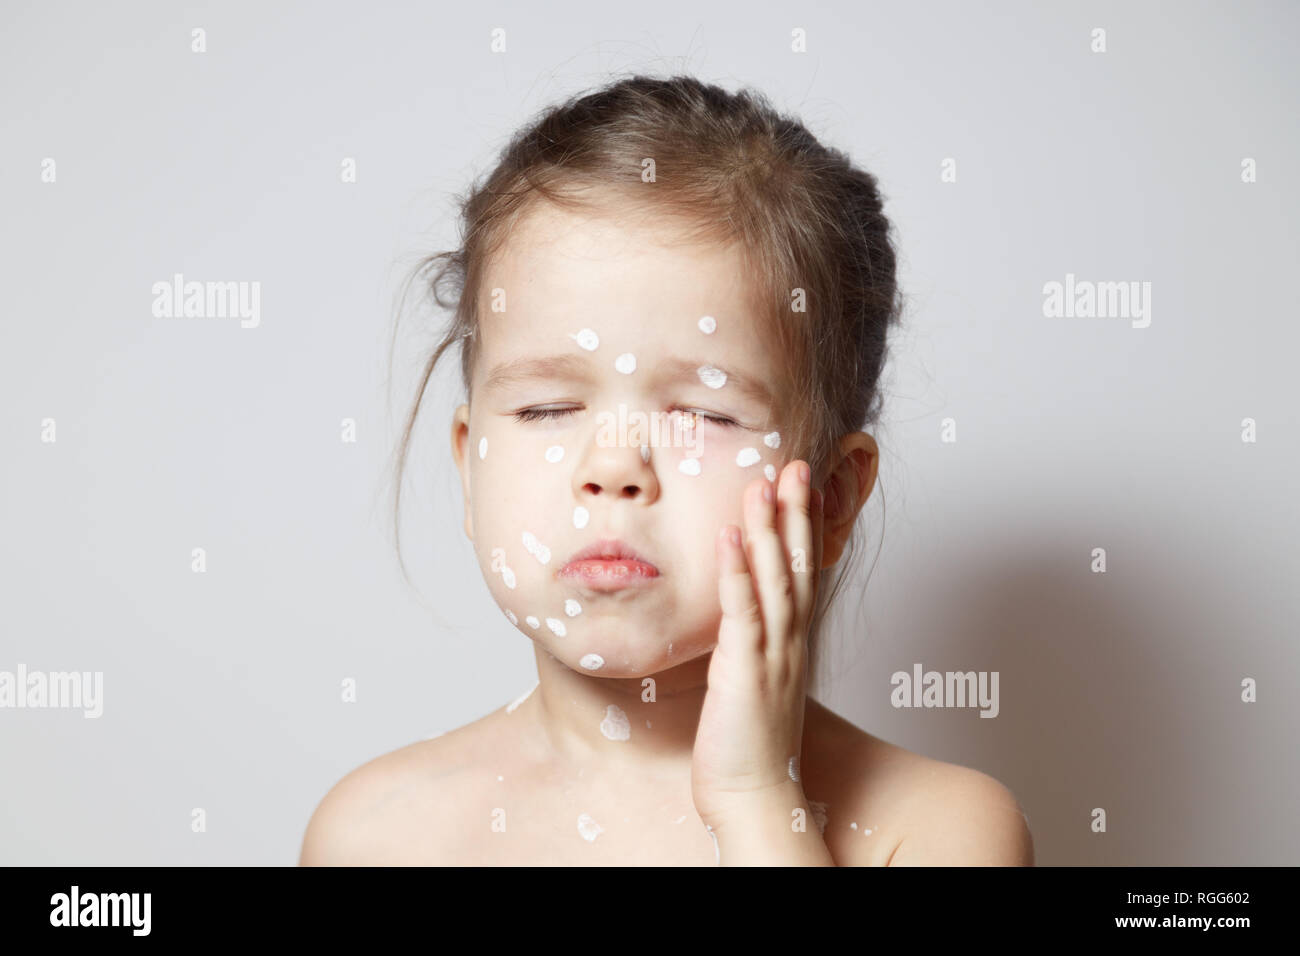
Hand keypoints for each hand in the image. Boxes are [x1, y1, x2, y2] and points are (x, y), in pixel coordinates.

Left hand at [691, 459, 823, 827]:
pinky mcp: (745, 674)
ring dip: (769, 529)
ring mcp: (772, 657)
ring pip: (776, 581)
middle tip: (797, 463)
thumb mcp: (755, 683)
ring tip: (764, 482)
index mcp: (792, 644)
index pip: (805, 573)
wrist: (752, 796)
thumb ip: (753, 646)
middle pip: (800, 566)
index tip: (803, 485)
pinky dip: (736, 573)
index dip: (805, 527)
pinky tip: (727, 538)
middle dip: (797, 512)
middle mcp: (790, 644)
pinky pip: (742, 614)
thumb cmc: (747, 745)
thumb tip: (742, 619)